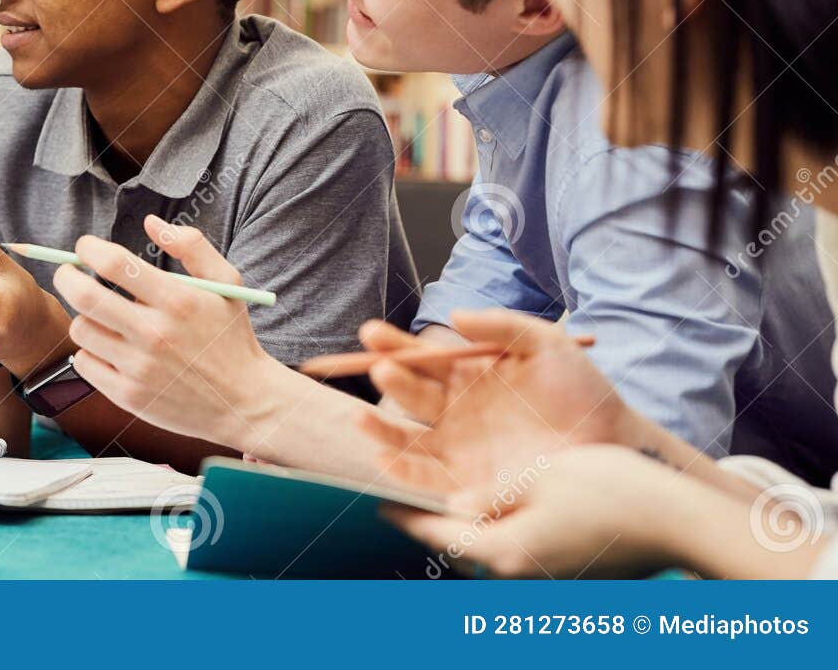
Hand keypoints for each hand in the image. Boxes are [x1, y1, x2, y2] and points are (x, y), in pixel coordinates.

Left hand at [52, 215, 283, 449]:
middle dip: (65, 275)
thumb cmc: (230, 337)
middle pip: (83, 295)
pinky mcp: (128, 396)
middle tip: (69, 272)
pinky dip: (89, 350)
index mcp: (177, 300)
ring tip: (99, 313)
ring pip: (80, 329)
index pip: (113, 263)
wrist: (243, 403)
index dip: (88, 248)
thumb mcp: (228, 283)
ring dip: (82, 315)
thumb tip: (151, 222)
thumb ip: (192, 245)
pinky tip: (108, 345)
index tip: (86, 248)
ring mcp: (139, 368)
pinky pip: (84, 364)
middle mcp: (154, 334)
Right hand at [356, 308, 636, 493]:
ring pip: (407, 435)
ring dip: (381, 427)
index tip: (370, 334)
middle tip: (380, 368)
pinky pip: (427, 476)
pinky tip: (384, 458)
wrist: (613, 442)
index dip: (393, 345)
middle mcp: (456, 408)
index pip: (422, 356)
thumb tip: (454, 315)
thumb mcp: (546, 344)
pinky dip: (402, 470)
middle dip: (390, 379)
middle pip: (410, 392)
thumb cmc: (582, 390)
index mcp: (468, 373)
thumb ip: (502, 324)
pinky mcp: (469, 481)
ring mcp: (459, 445)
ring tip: (363, 418)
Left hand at [384, 444, 715, 578]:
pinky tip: (497, 506)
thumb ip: (489, 494)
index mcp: (505, 552)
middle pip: (460, 549)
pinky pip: (517, 550)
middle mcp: (520, 575)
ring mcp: (546, 577)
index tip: (380, 500)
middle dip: (434, 523)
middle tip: (409, 495)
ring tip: (447, 498)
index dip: (406, 514)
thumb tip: (454, 505)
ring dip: (467, 527)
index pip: (438, 536)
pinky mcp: (566, 572)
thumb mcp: (537, 477)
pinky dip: (498, 529)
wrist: (675, 519)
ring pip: (489, 550)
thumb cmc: (606, 488)